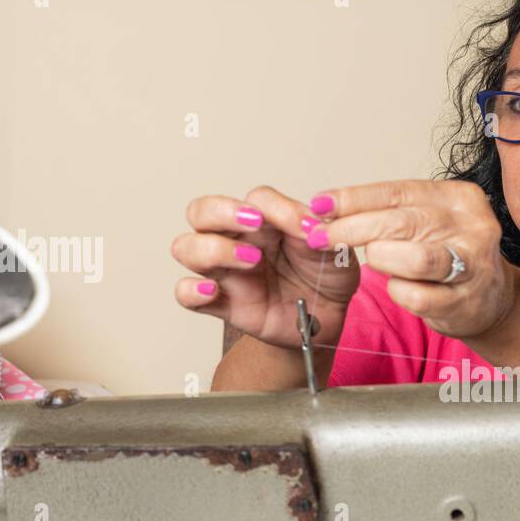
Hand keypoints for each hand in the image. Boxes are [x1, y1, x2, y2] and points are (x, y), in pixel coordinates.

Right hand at [171, 186, 359, 348]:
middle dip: (221, 212)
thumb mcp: (334, 252)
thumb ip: (322, 235)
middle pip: (201, 211)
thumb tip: (311, 224)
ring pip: (186, 247)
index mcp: (266, 222)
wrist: (326, 321)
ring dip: (212, 249)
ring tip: (250, 260)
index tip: (304, 226)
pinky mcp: (222, 303)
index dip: (277, 207)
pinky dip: (190, 291)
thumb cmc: (326, 278)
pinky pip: (186, 294)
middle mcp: (237, 240)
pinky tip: (212, 291)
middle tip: (254, 224)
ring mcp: (226, 271)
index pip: (256, 199)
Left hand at [302, 179, 517, 339]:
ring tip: (376, 262)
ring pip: (414, 259)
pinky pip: (416, 296)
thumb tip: (327, 210)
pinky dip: (399, 292)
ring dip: (382, 260)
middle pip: (400, 223)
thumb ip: (386, 212)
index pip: (397, 192)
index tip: (320, 205)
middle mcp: (472, 227)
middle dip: (352, 229)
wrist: (491, 299)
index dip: (354, 198)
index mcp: (459, 198)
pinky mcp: (465, 301)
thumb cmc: (450, 255)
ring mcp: (473, 266)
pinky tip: (401, 288)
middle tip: (321, 238)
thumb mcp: (426, 222)